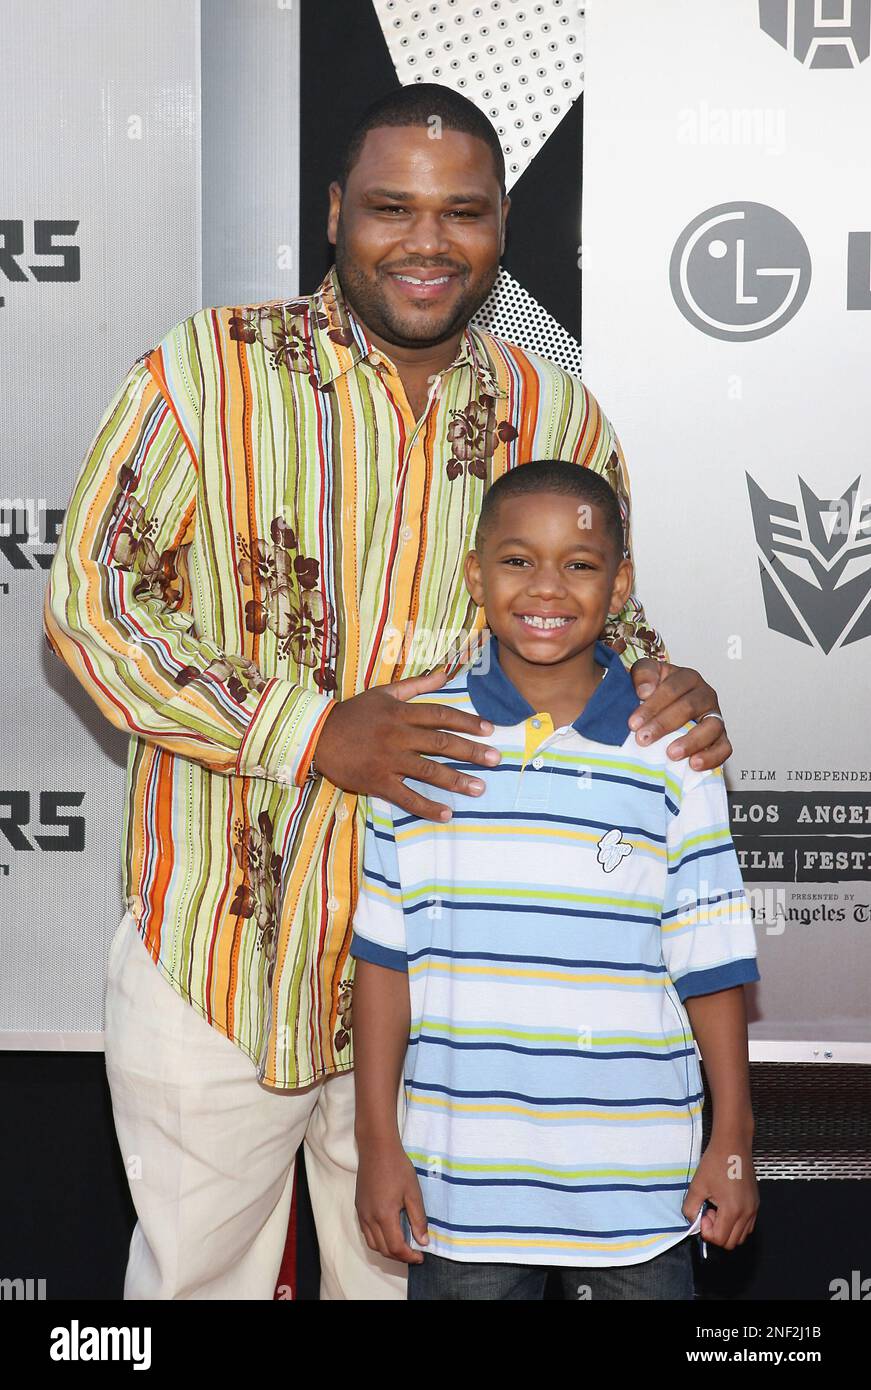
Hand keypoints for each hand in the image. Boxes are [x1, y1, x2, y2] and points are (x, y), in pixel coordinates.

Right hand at [311, 667, 500, 821]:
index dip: (467, 721)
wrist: (317, 736)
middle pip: (441, 743)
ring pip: (428, 771)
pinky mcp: (377, 782)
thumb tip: (446, 672)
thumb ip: (416, 685)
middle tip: (495, 759)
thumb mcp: (384, 693)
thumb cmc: (353, 714)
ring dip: (456, 781)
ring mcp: (388, 760)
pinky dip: (427, 807)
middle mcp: (398, 736)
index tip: (489, 730)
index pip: (440, 715)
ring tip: (479, 788)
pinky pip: (406, 797)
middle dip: (471, 751)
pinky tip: (446, 814)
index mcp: (400, 713)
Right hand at [355, 1136, 428, 1264]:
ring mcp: (362, 1213)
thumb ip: (418, 1219)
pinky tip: (389, 1233)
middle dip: (400, 1256)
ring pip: (373, 1244)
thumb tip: (423, 1242)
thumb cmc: (398, 1167)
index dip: (410, 1257)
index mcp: (384, 1215)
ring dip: (388, 1250)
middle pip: (383, 1250)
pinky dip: (378, 1240)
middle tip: (414, 1253)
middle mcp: (370, 1218)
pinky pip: (367, 1232)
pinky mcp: (359, 1208)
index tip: (421, 1256)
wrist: (377, 1148)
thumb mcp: (413, 1192)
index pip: (396, 1248)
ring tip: (403, 1246)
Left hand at [627, 659, 731, 769]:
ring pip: (711, 727)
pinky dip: (711, 757)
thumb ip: (643, 674)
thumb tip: (645, 691)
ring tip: (671, 754)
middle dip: (663, 725)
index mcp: (688, 678)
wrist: (666, 710)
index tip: (633, 723)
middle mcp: (705, 695)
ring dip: (691, 742)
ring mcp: (715, 717)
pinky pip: (724, 748)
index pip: (672, 689)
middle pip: (689, 707)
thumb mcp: (644, 675)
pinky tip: (693, 764)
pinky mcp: (721, 738)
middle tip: (643, 739)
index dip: (652, 706)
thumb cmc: (655, 692)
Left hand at [682, 1140, 758, 1249]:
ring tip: (717, 1208)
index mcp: (733, 1210)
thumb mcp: (697, 1186)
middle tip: (708, 1212)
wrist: (732, 1144)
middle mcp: (747, 1213)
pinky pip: (747, 1225)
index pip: (720, 1239)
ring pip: (741, 1236)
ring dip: (727, 1229)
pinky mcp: (756, 1203)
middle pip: (732, 1242)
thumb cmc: (715, 1162)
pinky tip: (725, 1206)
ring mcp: (754, 1209)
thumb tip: (693, 1221)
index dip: (707, 1231)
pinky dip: (736, 1224)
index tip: (702, 1213)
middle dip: (717, 1233)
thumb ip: (690, 1208)